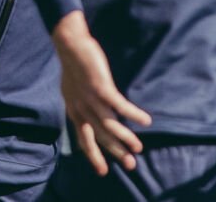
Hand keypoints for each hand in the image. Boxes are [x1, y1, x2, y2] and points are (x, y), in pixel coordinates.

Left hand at [52, 12, 149, 174]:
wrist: (70, 43)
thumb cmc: (74, 65)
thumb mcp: (72, 90)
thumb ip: (81, 105)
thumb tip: (92, 115)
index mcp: (73, 109)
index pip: (84, 138)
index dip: (93, 155)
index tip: (103, 171)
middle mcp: (81, 108)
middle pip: (100, 136)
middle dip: (115, 152)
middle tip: (130, 165)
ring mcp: (90, 99)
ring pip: (110, 125)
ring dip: (126, 138)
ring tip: (139, 147)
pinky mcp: (101, 87)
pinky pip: (120, 106)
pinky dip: (133, 114)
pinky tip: (146, 120)